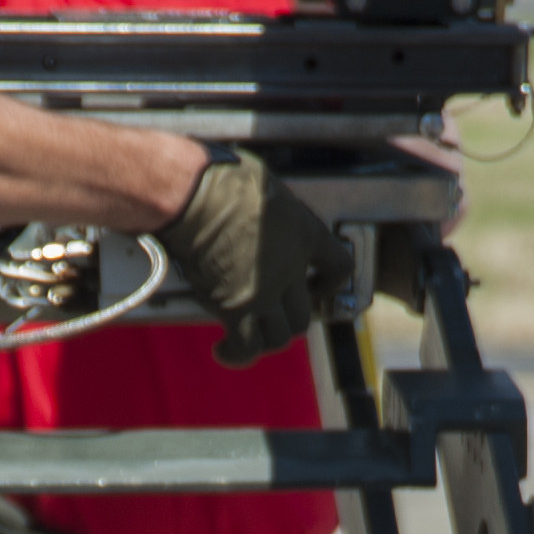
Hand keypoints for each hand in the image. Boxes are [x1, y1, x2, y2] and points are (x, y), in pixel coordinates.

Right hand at [158, 146, 354, 363]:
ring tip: (249, 337)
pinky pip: (245, 347)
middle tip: (272, 316)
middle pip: (303, 313)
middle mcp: (290, 268)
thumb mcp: (267, 185)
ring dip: (265, 340)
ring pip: (279, 336)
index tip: (319, 287)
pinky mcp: (235, 307)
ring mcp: (264, 291)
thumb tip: (264, 213)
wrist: (193, 196)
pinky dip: (236, 354)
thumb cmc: (221, 179)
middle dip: (289, 319)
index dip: (331, 283)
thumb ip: (275, 211)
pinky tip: (224, 350)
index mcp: (305, 233)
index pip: (340, 266)